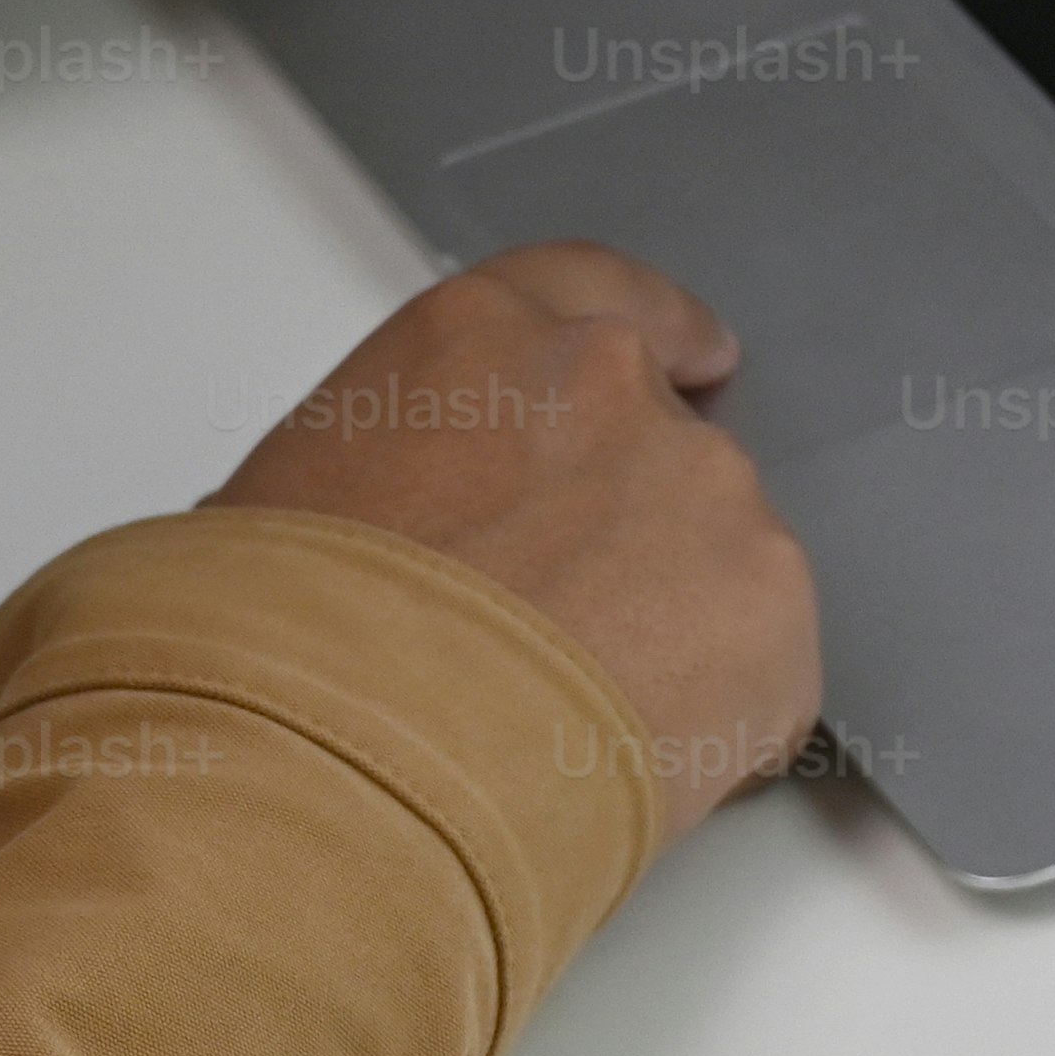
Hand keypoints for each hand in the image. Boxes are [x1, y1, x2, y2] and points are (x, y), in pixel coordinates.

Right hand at [211, 244, 820, 818]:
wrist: (352, 756)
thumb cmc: (284, 643)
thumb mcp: (283, 505)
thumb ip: (383, 480)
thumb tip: (382, 550)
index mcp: (483, 336)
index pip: (596, 292)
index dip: (655, 333)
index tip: (696, 357)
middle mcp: (612, 387)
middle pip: (663, 444)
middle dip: (635, 532)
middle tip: (573, 628)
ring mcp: (707, 492)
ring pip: (718, 564)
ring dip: (671, 629)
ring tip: (572, 723)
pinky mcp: (771, 609)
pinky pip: (760, 672)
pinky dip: (715, 720)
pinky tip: (625, 763)